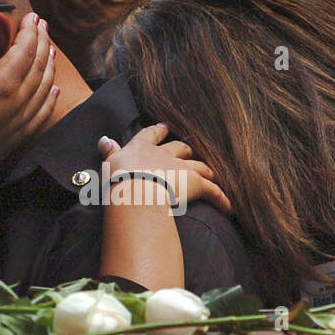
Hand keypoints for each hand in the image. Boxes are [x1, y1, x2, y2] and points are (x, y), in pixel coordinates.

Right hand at [0, 12, 57, 183]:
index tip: (32, 17)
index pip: (25, 51)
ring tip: (50, 51)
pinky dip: (51, 99)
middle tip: (43, 26)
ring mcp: (20, 121)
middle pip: (39, 67)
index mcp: (3, 84)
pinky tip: (54, 90)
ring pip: (45, 89)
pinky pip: (42, 114)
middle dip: (42, 44)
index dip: (30, 32)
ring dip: (49, 67)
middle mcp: (19, 102)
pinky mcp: (16, 137)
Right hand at [99, 123, 231, 214]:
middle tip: (191, 150)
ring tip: (213, 176)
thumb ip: (110, 152)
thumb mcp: (109, 164)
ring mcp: (182, 169)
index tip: (164, 127)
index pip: (151, 136)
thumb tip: (105, 141)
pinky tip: (229, 207)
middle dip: (186, 149)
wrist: (136, 191)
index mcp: (142, 149)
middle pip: (180, 148)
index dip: (158, 132)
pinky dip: (222, 199)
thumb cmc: (118, 179)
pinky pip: (213, 191)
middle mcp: (164, 155)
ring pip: (200, 167)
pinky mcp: (196, 184)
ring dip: (207, 171)